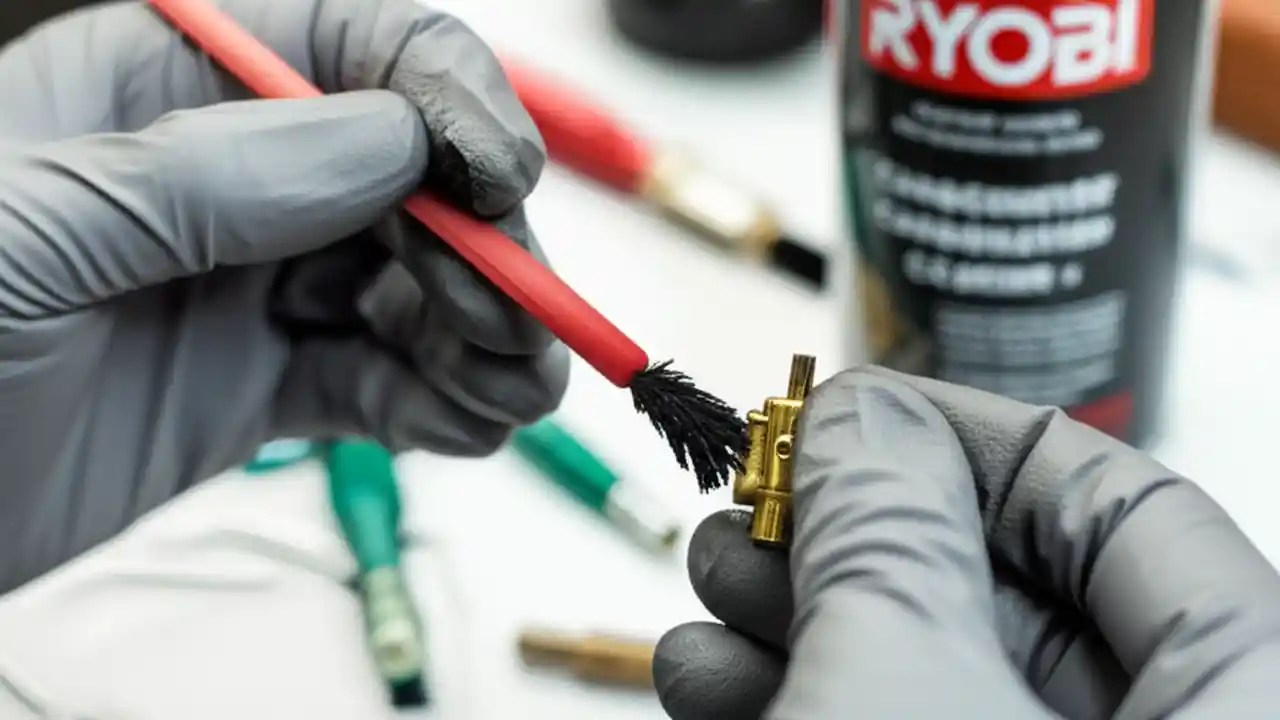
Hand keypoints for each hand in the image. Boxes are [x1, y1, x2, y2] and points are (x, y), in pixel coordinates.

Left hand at [0, 0, 567, 592]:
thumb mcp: (22, 238)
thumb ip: (206, 180)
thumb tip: (391, 144)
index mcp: (166, 91)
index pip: (353, 46)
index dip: (448, 97)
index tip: (497, 179)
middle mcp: (228, 177)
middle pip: (414, 178)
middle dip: (484, 245)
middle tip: (511, 318)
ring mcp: (252, 284)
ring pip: (417, 285)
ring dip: (486, 335)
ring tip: (511, 392)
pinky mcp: (264, 384)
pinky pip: (385, 378)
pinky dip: (444, 401)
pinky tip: (466, 425)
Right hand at [654, 367, 1279, 718]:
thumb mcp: (899, 687)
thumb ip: (887, 529)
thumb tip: (862, 415)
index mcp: (1249, 701)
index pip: (1127, 512)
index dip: (974, 437)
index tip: (852, 407)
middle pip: (1012, 594)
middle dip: (850, 537)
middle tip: (750, 505)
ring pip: (935, 674)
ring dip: (798, 623)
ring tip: (704, 591)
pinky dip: (798, 705)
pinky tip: (706, 684)